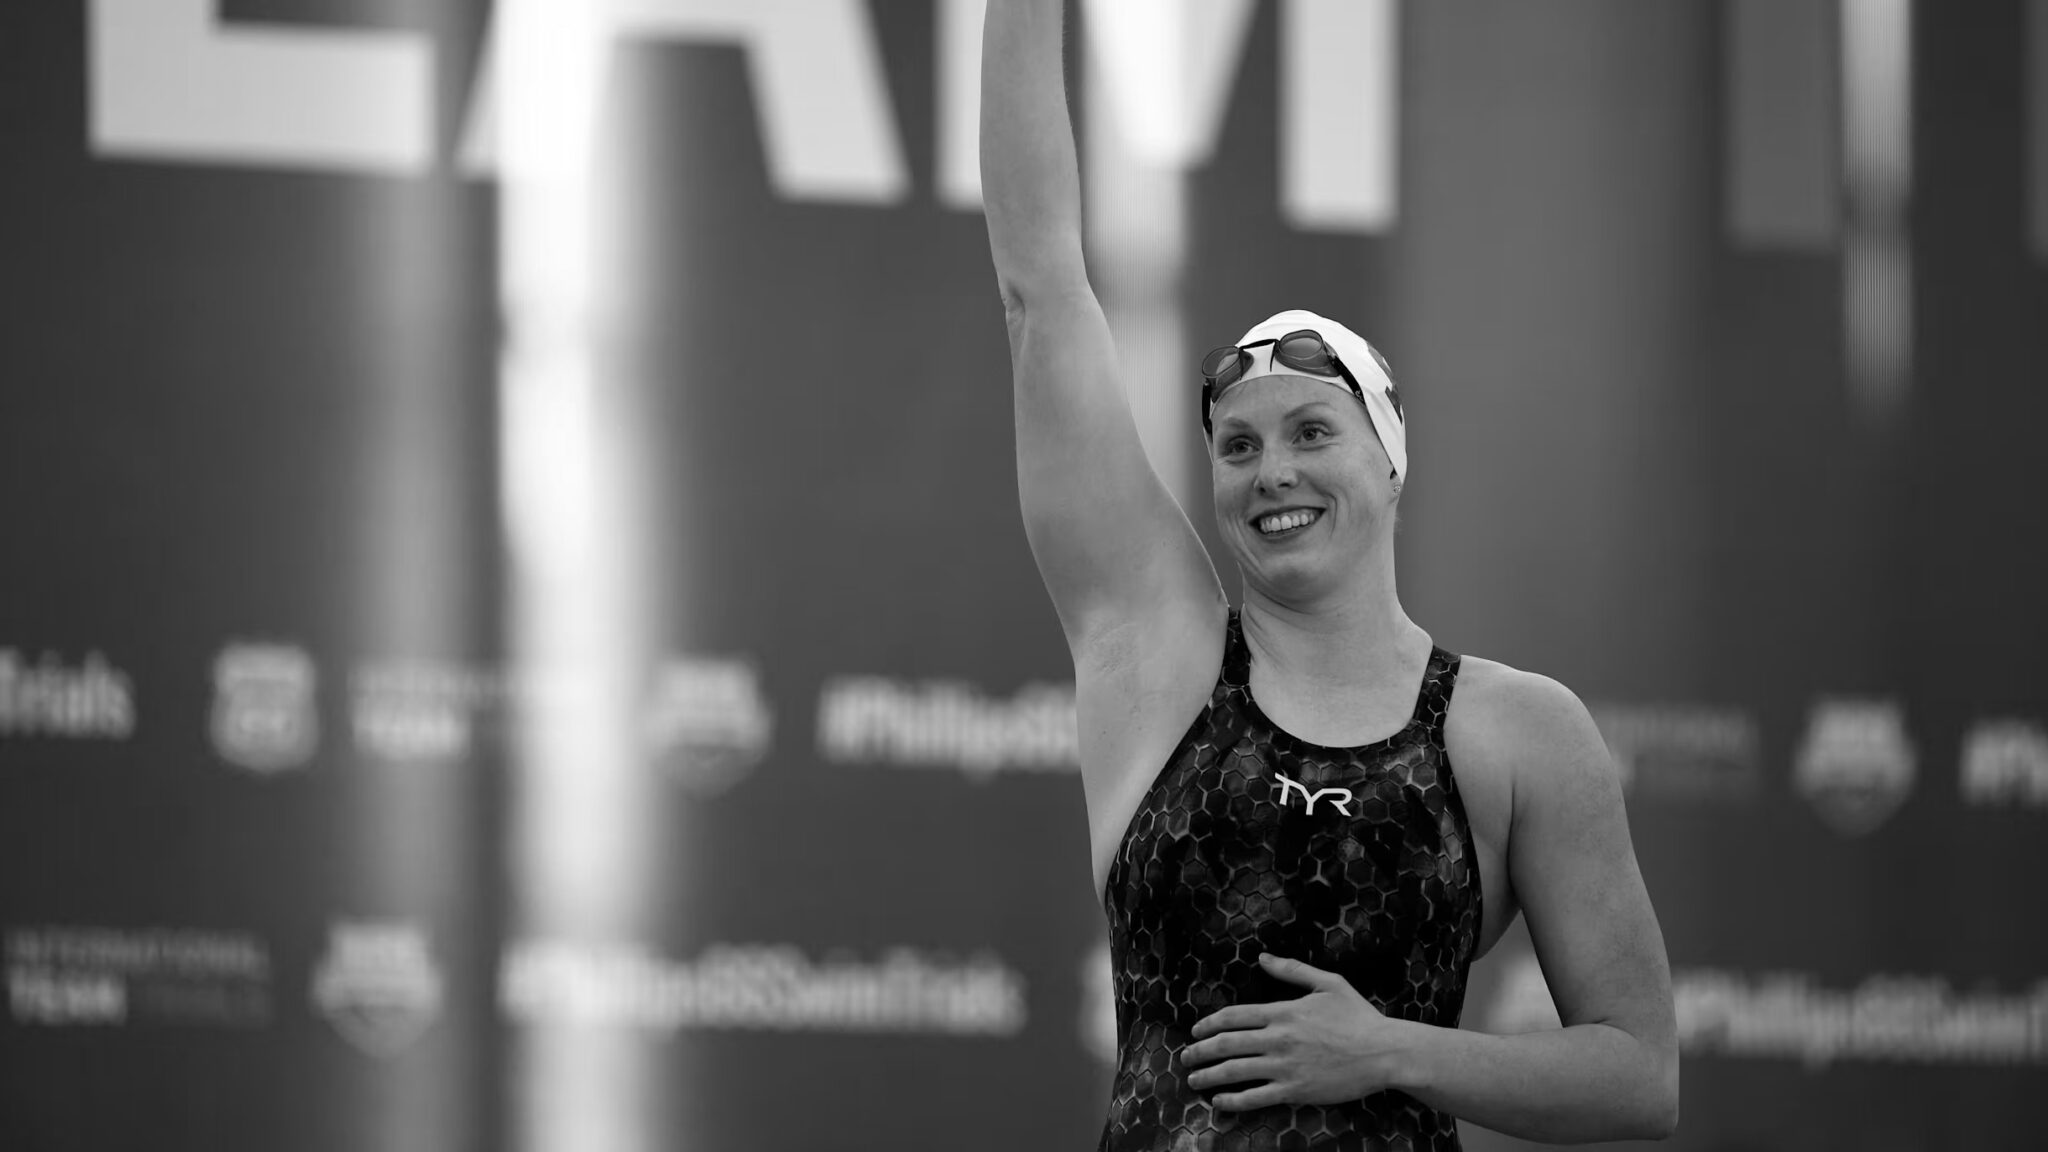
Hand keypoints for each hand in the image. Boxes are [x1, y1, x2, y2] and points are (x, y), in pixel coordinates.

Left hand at [1180, 953, 1413, 1110]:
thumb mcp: (1328, 983)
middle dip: (1199, 1052)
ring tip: (1193, 1080)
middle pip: (1226, 1044)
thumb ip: (1292, 971)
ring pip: (1235, 1071)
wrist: (1383, 1052)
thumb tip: (1262, 958)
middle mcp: (1278, 1038)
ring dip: (1209, 1077)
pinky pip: (1256, 1097)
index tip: (1196, 1031)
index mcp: (1283, 1011)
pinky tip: (1220, 1102)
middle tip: (1185, 1057)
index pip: (1234, 1016)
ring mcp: (1284, 1066)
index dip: (1209, 1024)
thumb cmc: (1358, 1017)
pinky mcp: (1295, 1090)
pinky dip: (1233, 1101)